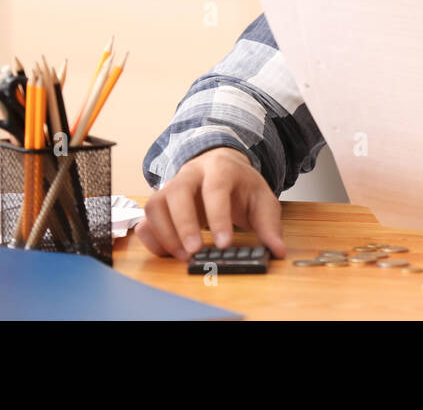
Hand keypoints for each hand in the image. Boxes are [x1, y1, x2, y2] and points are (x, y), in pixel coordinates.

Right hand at [135, 147, 286, 259]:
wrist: (220, 167)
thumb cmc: (240, 185)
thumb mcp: (262, 199)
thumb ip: (269, 224)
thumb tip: (277, 250)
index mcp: (220, 168)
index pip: (215, 187)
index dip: (218, 215)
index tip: (223, 243)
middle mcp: (190, 173)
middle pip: (178, 191)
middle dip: (184, 223)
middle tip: (195, 251)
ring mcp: (171, 186)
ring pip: (155, 203)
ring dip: (166, 233)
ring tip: (184, 256)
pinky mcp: (160, 202)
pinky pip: (146, 218)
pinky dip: (152, 238)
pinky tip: (168, 252)